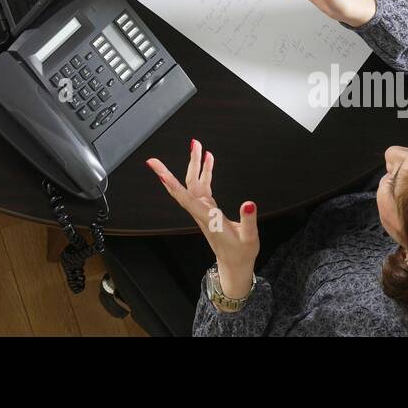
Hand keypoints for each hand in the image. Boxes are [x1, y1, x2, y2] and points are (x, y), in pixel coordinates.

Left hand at [146, 140, 258, 296]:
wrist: (234, 265)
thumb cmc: (241, 253)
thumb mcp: (249, 238)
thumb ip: (249, 220)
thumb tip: (249, 203)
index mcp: (208, 218)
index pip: (186, 197)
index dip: (171, 183)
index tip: (158, 170)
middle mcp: (201, 212)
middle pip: (189, 184)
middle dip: (189, 163)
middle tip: (192, 142)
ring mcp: (204, 209)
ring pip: (195, 183)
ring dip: (196, 164)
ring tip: (198, 145)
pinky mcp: (209, 208)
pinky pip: (203, 186)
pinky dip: (205, 172)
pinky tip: (208, 159)